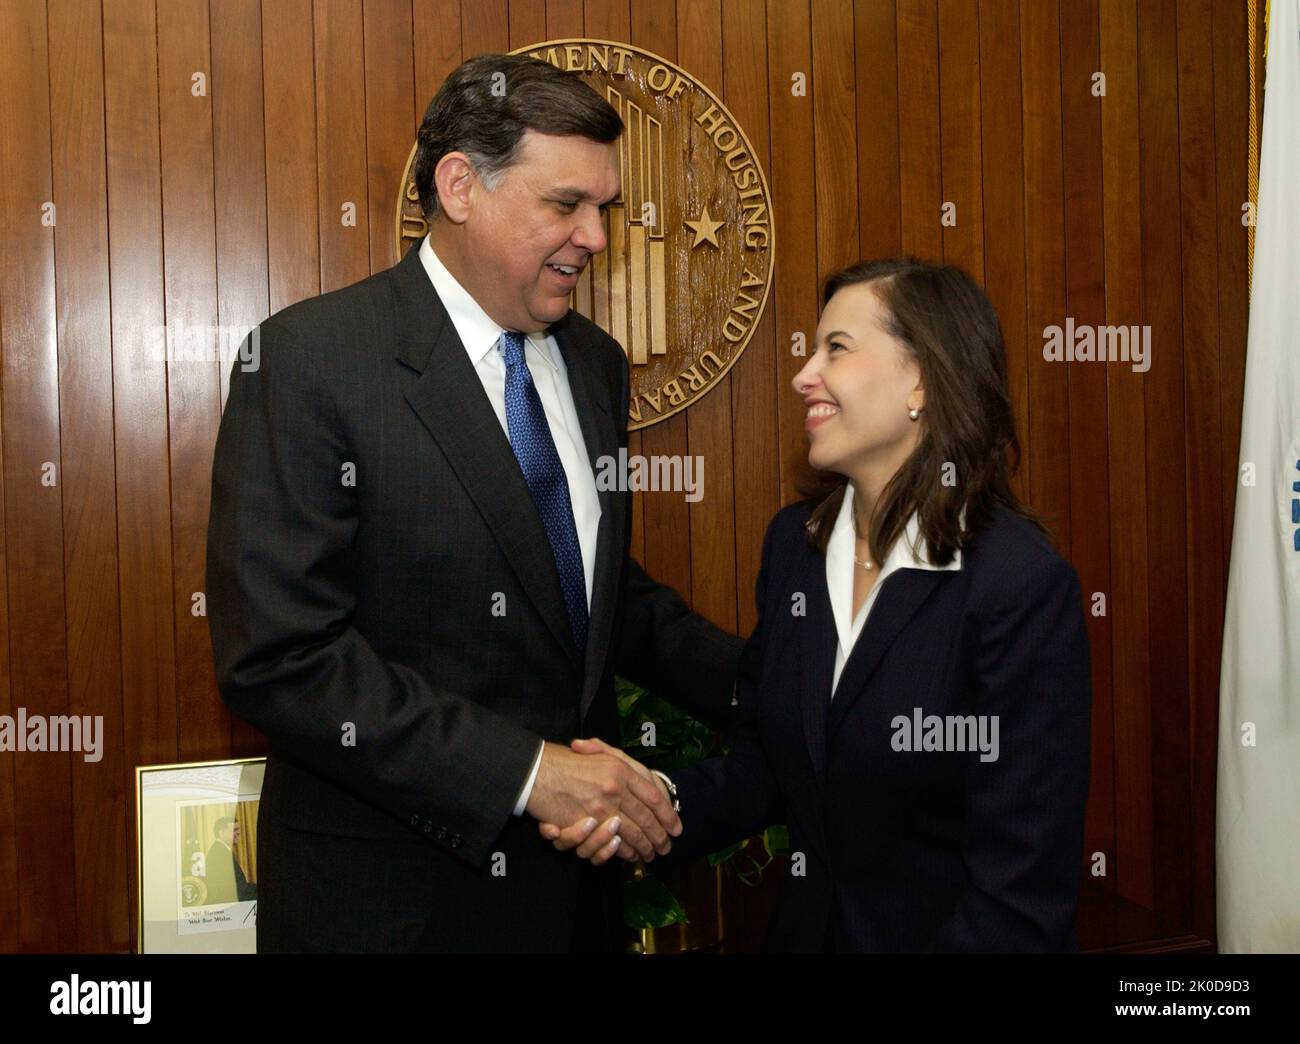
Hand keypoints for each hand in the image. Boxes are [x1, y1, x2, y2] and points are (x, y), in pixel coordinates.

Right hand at [525, 739, 679, 861]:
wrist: (537, 769)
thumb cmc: (569, 761)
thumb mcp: (600, 752)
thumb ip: (624, 762)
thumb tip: (650, 783)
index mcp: (621, 770)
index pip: (654, 797)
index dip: (668, 815)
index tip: (676, 827)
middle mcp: (614, 788)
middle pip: (646, 819)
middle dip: (659, 837)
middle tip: (667, 847)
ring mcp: (600, 807)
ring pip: (631, 834)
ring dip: (644, 847)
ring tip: (651, 854)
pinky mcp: (586, 823)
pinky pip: (611, 842)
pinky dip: (623, 852)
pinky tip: (629, 854)